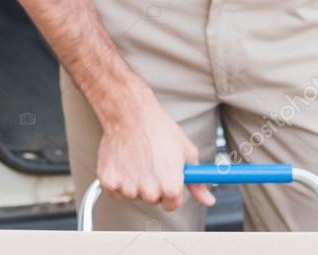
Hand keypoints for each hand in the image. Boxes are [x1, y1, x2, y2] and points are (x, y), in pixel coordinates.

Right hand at [96, 82, 215, 212]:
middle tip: (151, 161)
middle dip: (153, 184)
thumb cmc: (158, 128)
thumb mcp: (186, 151)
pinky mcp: (109, 182)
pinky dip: (117, 179)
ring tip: (137, 158)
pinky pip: (115, 190)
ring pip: (133, 194)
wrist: (131, 113)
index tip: (167, 177)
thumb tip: (208, 199)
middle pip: (153, 200)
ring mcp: (128, 188)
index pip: (172, 205)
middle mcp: (150, 191)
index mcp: (171, 187)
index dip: (171, 189)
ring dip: (135, 181)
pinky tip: (124, 161)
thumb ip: (197, 181)